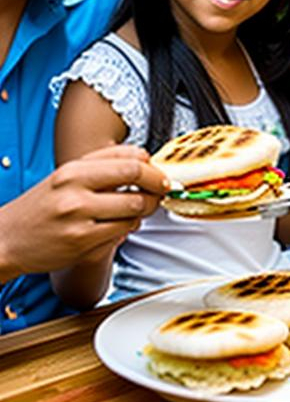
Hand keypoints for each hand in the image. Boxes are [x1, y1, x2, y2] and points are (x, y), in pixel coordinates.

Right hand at [0, 144, 167, 281]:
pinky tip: (122, 223)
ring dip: (146, 209)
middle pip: (136, 180)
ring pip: (134, 208)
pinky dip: (130, 226)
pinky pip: (123, 230)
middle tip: (162, 189)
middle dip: (157, 185)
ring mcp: (80, 217)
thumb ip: (103, 164)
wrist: (8, 239)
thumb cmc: (41, 206)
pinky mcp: (83, 242)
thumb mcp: (66, 176)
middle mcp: (76, 190)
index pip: (127, 158)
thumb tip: (143, 158)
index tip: (159, 172)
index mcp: (74, 169)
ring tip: (140, 208)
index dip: (152, 166)